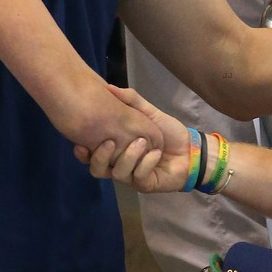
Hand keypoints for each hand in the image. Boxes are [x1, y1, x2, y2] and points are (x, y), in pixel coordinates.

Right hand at [76, 86, 192, 192]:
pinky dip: (146, 163)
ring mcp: (132, 177)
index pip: (90, 156)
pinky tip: (156, 153)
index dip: (82, 153)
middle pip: (97, 170)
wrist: (191, 149)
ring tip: (141, 142)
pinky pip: (138, 177)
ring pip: (117, 173)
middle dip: (100, 157)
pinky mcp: (146, 184)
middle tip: (110, 142)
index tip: (80, 142)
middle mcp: (120, 165)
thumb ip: (130, 101)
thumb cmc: (168, 133)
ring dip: (128, 157)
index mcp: (116, 151)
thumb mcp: (148, 113)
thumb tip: (108, 87)